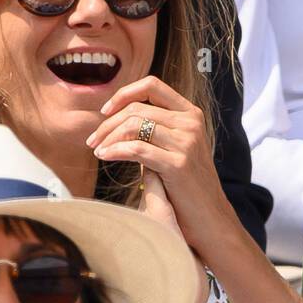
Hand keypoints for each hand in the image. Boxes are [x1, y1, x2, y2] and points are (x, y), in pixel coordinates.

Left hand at [86, 74, 238, 257]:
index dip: (124, 94)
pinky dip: (115, 150)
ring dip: (108, 137)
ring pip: (134, 125)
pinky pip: (136, 148)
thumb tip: (121, 120)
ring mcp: (186, 142)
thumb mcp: (178, 148)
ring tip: (98, 150)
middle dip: (108, 123)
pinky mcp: (178, 164)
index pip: (152, 85)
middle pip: (137, 108)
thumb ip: (158, 130)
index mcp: (190, 114)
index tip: (106, 111)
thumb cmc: (187, 185)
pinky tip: (105, 156)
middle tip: (92, 140)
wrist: (209, 217)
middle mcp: (191, 123)